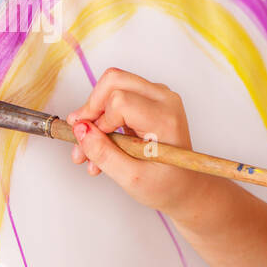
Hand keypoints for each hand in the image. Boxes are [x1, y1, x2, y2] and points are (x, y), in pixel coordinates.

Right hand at [66, 67, 211, 214]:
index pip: (119, 101)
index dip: (100, 122)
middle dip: (91, 109)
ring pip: (111, 85)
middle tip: (82, 140)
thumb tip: (80, 129)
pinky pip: (116, 94)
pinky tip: (100, 144)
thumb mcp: (132, 179)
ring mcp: (158, 95)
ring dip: (93, 116)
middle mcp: (164, 99)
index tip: (95, 146)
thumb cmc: (167, 185)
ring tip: (87, 151)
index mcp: (165, 118)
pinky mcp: (149, 98)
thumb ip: (104, 154)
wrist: (185, 186)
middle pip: (113, 81)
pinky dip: (102, 117)